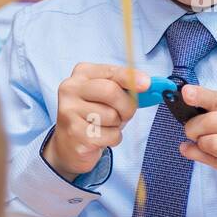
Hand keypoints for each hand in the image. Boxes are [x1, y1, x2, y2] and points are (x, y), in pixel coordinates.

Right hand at [44, 64, 149, 181]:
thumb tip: (147, 84)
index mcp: (81, 73)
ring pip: (112, 116)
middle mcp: (71, 89)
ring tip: (105, 125)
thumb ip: (125, 86)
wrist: (68, 144)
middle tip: (126, 113)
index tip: (146, 84)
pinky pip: (110, 135)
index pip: (111, 72)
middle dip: (127, 105)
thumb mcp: (107, 95)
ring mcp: (69, 111)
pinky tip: (100, 137)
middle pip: (111, 91)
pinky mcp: (75, 134)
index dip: (131, 78)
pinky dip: (113, 138)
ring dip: (117, 125)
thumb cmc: (93, 115)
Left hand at [178, 85, 216, 199]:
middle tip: (192, 129)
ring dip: (198, 142)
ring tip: (200, 142)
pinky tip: (190, 150)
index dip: (200, 96)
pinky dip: (194, 154)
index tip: (185, 93)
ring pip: (209, 142)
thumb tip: (192, 101)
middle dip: (192, 126)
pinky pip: (210, 160)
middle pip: (210, 121)